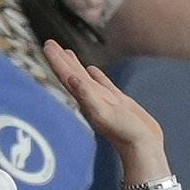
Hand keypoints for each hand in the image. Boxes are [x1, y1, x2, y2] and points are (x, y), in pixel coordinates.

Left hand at [43, 40, 170, 182]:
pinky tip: (91, 69)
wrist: (142, 146)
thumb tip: (72, 79)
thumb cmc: (123, 131)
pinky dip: (95, 75)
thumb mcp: (104, 113)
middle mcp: (90, 98)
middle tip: (49, 43)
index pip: (67, 75)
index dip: (56, 60)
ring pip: (85, 77)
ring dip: (74, 65)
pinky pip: (102, 84)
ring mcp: (103, 99)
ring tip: (66, 52)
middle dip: (61, 58)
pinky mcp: (117, 101)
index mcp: (85, 99)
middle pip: (71, 73)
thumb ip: (88, 96)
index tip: (47, 45)